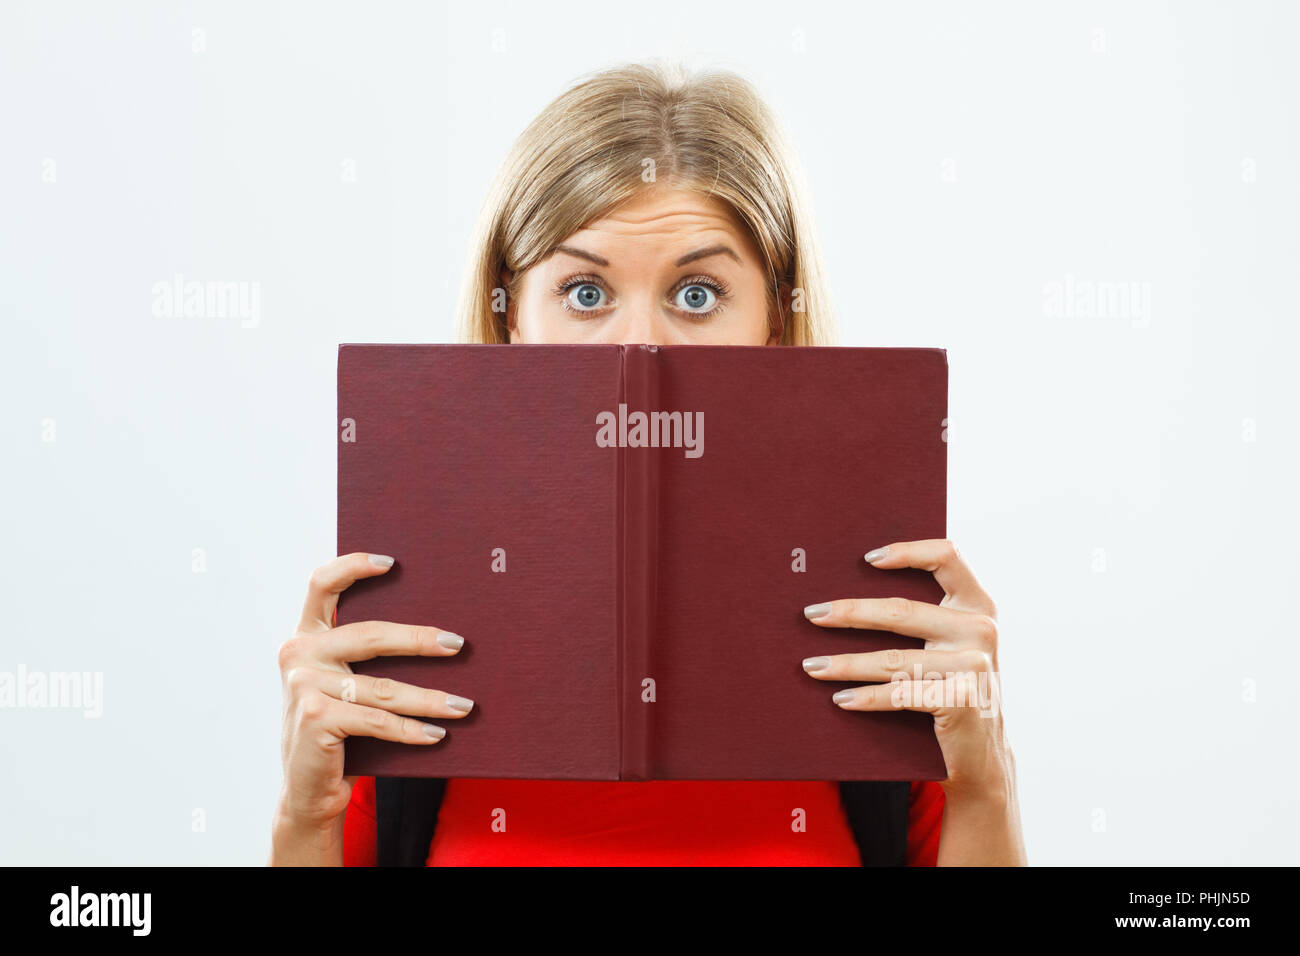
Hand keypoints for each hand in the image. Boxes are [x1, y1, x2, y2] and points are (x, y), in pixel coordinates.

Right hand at [273, 552, 471, 858]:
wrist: (308, 790)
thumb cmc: (339, 730)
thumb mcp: (344, 685)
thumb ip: (364, 656)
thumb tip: (436, 634)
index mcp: (305, 636)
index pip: (322, 585)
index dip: (353, 566)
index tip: (392, 562)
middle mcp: (299, 654)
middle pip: (369, 634)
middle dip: (419, 640)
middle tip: (458, 644)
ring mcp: (304, 686)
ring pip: (383, 687)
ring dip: (430, 698)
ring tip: (464, 704)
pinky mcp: (315, 717)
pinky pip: (378, 721)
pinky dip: (412, 729)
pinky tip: (438, 733)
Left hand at [799, 538, 1012, 801]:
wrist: (983, 755)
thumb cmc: (950, 690)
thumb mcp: (948, 646)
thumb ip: (923, 617)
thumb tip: (848, 596)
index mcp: (977, 605)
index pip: (947, 557)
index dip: (906, 551)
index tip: (865, 559)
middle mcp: (980, 630)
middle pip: (901, 611)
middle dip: (849, 612)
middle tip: (812, 614)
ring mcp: (973, 665)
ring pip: (892, 659)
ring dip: (845, 663)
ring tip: (812, 666)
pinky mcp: (961, 700)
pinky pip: (899, 694)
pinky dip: (865, 697)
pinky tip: (840, 699)